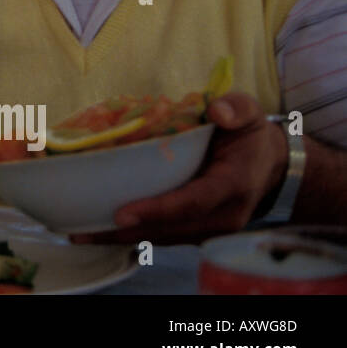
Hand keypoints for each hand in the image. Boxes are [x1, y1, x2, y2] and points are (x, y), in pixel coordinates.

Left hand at [73, 93, 288, 244]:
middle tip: (82, 230)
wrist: (268, 165)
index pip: (194, 201)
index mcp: (234, 184)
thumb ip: (236, 108)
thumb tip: (217, 110)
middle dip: (127, 232)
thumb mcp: (249, 113)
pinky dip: (134, 235)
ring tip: (80, 233)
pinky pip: (164, 236)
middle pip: (171, 229)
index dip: (158, 209)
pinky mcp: (197, 231)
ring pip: (164, 238)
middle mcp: (223, 215)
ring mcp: (210, 228)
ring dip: (123, 239)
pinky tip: (100, 230)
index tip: (123, 214)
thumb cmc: (249, 136)